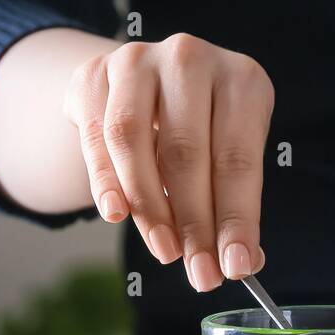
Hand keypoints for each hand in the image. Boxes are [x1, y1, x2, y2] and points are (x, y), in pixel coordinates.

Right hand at [66, 33, 272, 290]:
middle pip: (186, 153)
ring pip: (132, 142)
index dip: (236, 219)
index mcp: (241, 80)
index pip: (238, 160)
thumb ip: (233, 205)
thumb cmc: (199, 128)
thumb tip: (241, 261)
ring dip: (149, 207)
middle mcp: (191, 60)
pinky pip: (96, 137)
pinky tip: (117, 215)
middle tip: (200, 274)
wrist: (144, 84)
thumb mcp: (228, 155)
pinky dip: (105, 181)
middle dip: (194, 224)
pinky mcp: (93, 75)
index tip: (235, 266)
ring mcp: (138, 61)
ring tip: (165, 251)